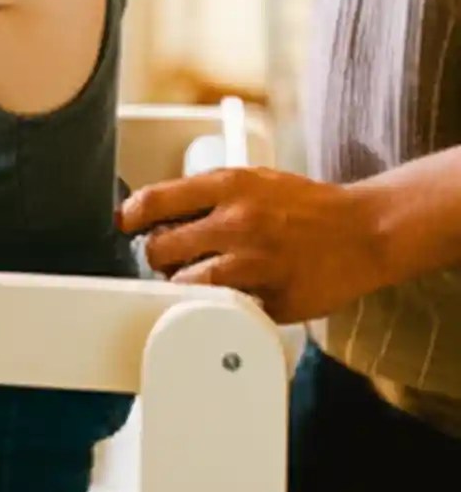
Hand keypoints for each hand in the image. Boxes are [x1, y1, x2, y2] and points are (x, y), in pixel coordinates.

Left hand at [118, 167, 390, 323]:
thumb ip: (207, 198)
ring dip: (181, 287)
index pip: (154, 201)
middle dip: (158, 258)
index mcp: (230, 186)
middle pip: (158, 249)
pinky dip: (216, 306)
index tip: (125, 226)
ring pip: (182, 285)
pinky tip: (229, 296)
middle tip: (172, 260)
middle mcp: (238, 222)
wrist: (366, 231)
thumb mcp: (254, 183)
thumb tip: (150, 216)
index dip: (130, 217)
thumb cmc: (305, 209)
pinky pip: (220, 309)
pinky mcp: (268, 299)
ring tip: (199, 280)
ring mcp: (253, 263)